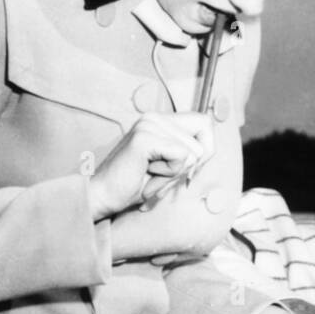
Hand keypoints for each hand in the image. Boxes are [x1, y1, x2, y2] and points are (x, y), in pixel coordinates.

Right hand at [86, 113, 213, 220]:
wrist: (103, 196)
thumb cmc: (136, 184)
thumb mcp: (170, 165)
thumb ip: (189, 152)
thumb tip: (210, 147)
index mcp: (161, 120)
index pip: (205, 123)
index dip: (205, 149)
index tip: (185, 168)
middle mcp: (154, 117)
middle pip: (204, 140)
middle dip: (188, 168)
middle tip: (159, 175)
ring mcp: (148, 125)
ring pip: (193, 153)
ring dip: (174, 174)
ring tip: (150, 175)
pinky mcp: (144, 138)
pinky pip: (181, 158)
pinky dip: (168, 175)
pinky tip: (147, 175)